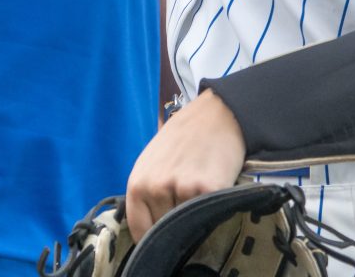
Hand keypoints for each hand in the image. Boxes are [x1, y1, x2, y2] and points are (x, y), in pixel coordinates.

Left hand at [125, 91, 246, 238]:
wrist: (216, 115)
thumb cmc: (183, 139)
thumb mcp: (152, 163)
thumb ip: (147, 196)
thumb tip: (150, 233)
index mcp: (138, 184)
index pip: (141, 231)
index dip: (154, 239)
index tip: (165, 239)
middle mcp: (156, 188)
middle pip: (165, 231)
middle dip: (176, 226)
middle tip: (188, 206)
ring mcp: (182, 189)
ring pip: (188, 226)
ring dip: (195, 219)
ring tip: (201, 194)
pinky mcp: (208, 189)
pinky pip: (209, 215)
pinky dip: (213, 210)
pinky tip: (214, 191)